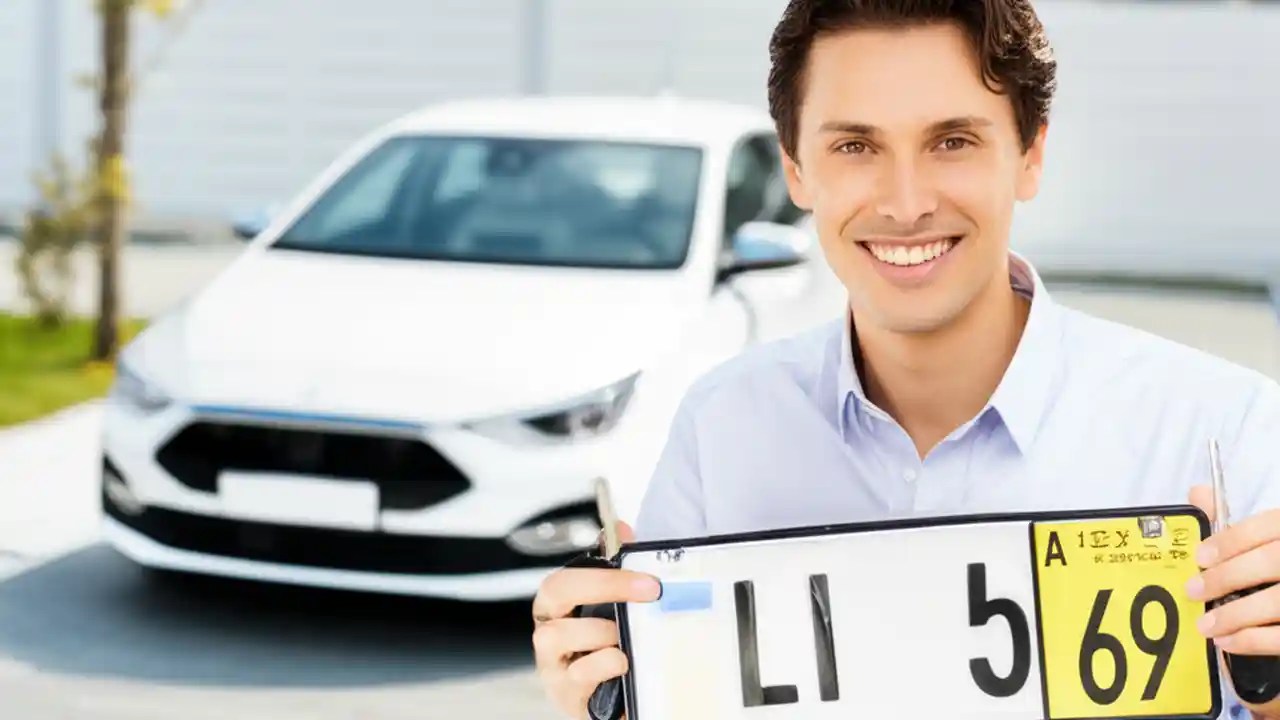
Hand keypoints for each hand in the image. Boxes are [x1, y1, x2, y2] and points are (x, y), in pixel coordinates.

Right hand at [532, 520, 661, 718]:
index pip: (563, 581)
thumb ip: (615, 568)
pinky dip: (607, 666)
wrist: (612, 701)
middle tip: (648, 594)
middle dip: (604, 588)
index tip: (647, 580)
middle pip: (554, 597)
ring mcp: (554, 668)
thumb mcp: (612, 608)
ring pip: (560, 637)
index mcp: (556, 609)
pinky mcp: (567, 697)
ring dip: (604, 634)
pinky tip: (624, 666)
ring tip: (630, 639)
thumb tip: (621, 529)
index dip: (604, 576)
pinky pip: (580, 676)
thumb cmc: (606, 650)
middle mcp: (548, 635)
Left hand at [1187, 485, 1279, 718]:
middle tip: (1192, 591)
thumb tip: (1196, 494)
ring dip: (1236, 615)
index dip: (1232, 540)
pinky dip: (1253, 640)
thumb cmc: (1278, 563)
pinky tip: (1227, 641)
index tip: (1201, 556)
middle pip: (1271, 562)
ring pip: (1278, 601)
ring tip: (1204, 625)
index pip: (1269, 525)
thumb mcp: (1270, 537)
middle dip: (1226, 577)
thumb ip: (1236, 521)